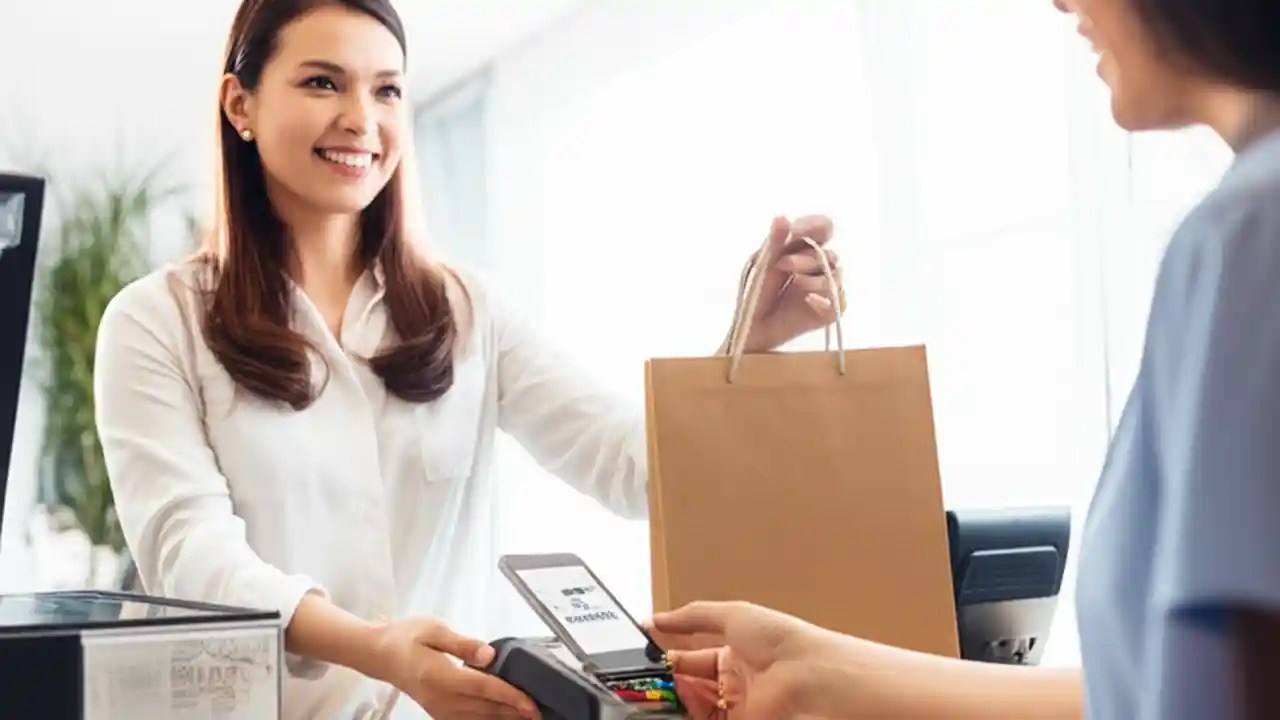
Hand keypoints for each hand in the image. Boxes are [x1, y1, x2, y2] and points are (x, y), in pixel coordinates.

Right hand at [367, 617, 539, 718]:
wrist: (379, 655)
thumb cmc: (405, 637)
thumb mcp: (434, 628)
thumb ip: (464, 643)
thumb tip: (490, 655)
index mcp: (441, 676)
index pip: (484, 688)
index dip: (511, 697)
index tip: (532, 703)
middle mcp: (441, 698)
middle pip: (485, 709)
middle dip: (514, 712)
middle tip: (540, 713)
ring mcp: (439, 709)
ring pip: (478, 719)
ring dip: (504, 719)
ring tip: (527, 717)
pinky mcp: (438, 712)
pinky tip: (502, 718)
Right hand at [647, 601, 834, 718]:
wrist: (808, 676)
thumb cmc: (779, 639)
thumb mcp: (731, 615)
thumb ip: (693, 617)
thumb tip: (658, 618)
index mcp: (736, 650)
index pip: (693, 656)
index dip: (669, 655)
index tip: (645, 653)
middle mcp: (736, 680)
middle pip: (691, 683)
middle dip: (668, 678)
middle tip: (645, 674)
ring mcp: (738, 705)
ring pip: (695, 704)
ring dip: (676, 695)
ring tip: (657, 684)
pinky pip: (706, 719)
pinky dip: (689, 710)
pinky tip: (679, 698)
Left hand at [738, 215, 841, 353]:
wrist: (751, 328)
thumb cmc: (756, 293)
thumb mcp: (761, 265)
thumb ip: (774, 243)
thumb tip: (782, 217)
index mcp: (804, 250)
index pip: (823, 228)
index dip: (814, 226)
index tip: (796, 231)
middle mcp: (819, 267)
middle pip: (829, 253)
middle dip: (807, 257)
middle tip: (783, 264)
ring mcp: (825, 289)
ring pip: (836, 275)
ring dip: (815, 276)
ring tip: (795, 282)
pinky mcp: (828, 310)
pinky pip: (838, 301)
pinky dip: (823, 299)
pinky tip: (807, 300)